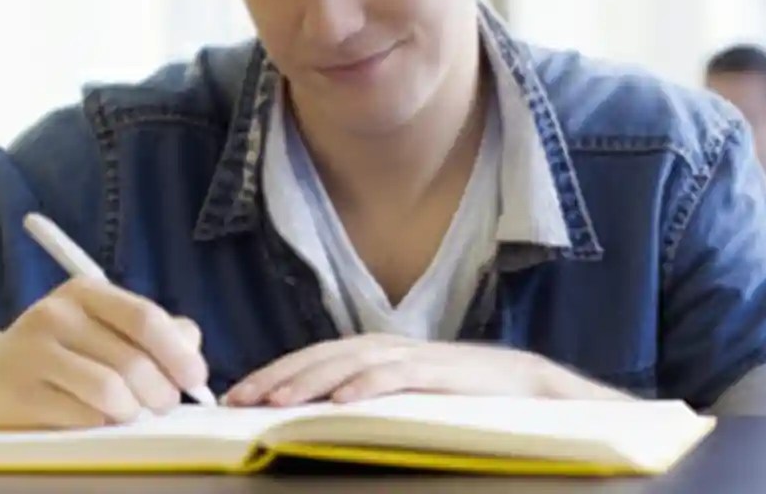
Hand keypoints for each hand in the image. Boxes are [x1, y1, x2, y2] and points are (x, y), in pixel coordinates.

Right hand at [0, 278, 206, 428]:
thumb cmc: (65, 354)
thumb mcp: (106, 329)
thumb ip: (157, 333)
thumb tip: (193, 351)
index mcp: (86, 292)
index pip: (146, 319)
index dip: (179, 354)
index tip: (195, 379)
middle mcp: (56, 313)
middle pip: (133, 361)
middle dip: (161, 393)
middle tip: (162, 406)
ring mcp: (32, 351)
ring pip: (110, 392)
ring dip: (132, 412)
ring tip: (128, 414)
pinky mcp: (18, 391)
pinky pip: (81, 416)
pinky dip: (101, 424)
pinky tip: (95, 419)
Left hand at [223, 334, 631, 406]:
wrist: (527, 388)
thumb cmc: (461, 397)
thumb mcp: (405, 398)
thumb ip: (365, 398)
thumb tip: (315, 418)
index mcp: (375, 352)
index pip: (314, 358)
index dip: (275, 373)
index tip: (237, 394)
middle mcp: (387, 347)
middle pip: (322, 356)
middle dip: (278, 376)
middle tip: (240, 398)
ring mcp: (413, 357)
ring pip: (350, 363)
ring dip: (310, 381)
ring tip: (277, 403)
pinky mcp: (440, 372)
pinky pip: (397, 377)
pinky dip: (367, 386)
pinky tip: (340, 402)